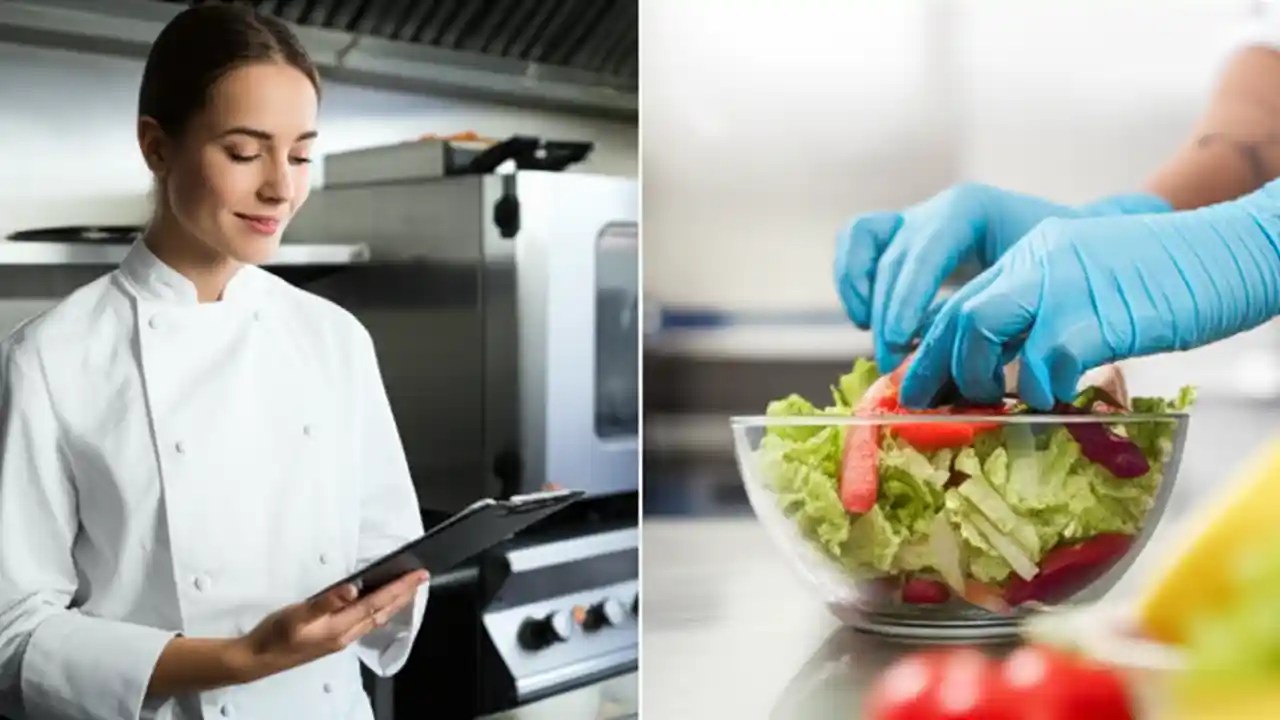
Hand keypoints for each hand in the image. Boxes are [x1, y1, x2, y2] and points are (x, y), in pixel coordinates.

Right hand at [228, 569, 427, 681]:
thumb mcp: (297, 614)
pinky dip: (377, 610)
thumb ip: (325, 602)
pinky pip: (364, 622)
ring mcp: (340, 639)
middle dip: (403, 595)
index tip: (418, 575)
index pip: (377, 604)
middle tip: (421, 578)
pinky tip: (378, 605)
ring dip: (393, 604)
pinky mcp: (332, 639)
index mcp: (340, 628)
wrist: (257, 659)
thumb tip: (353, 589)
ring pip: (375, 619)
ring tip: (407, 590)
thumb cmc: (275, 635)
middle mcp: (345, 635)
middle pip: (382, 613)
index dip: (399, 589)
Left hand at [899, 180, 1279, 409]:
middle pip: (958, 314)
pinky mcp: (1098, 315)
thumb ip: (1048, 316)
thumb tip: (1007, 372)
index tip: (918, 388)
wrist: (1237, 251)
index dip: (932, 350)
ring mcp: (1065, 284)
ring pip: (980, 326)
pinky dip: (1041, 389)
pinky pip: (1043, 361)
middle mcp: (1038, 261)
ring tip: (1002, 401)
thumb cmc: (1174, 279)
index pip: (961, 300)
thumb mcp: (1092, 288)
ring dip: (981, 375)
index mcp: (1034, 254)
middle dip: (938, 369)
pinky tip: (1058, 395)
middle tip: (937, 407)